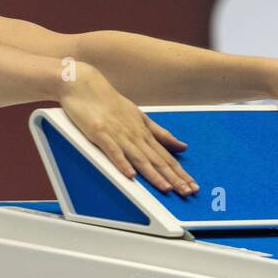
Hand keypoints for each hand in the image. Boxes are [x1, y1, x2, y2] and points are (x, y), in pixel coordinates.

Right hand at [60, 65, 197, 194]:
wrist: (85, 85)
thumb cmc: (110, 102)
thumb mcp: (139, 117)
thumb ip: (160, 133)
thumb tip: (182, 146)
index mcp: (144, 132)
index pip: (166, 156)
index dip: (180, 172)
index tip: (192, 186)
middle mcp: (135, 135)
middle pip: (157, 160)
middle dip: (174, 177)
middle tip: (188, 192)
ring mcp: (118, 134)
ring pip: (139, 158)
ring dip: (154, 175)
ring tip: (167, 189)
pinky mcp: (100, 133)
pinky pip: (113, 150)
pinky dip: (122, 163)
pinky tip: (130, 175)